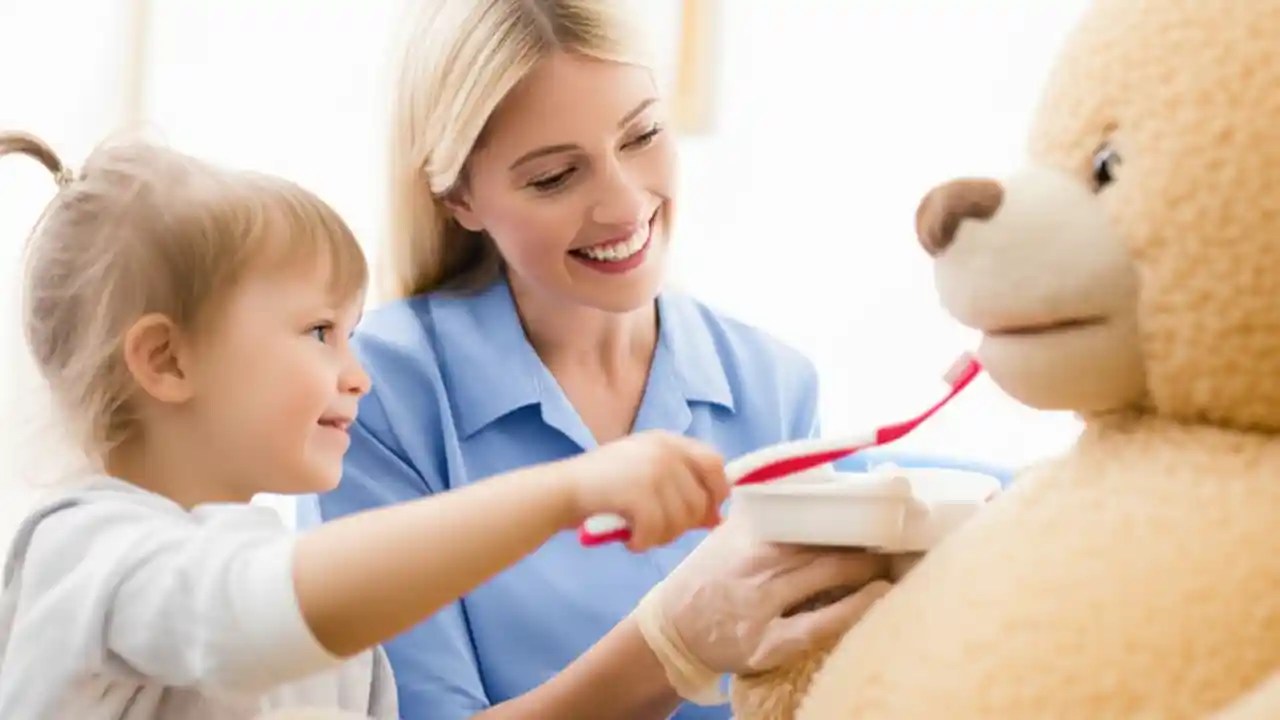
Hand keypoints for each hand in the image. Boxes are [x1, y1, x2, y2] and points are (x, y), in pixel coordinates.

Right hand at [563, 431, 729, 551]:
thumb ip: (681, 489)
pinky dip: (644, 542)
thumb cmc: (603, 487)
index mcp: (668, 441)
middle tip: (657, 531)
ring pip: (681, 520)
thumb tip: (715, 520)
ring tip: (639, 534)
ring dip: (661, 537)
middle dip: (683, 525)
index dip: (717, 493)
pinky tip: (629, 540)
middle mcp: (665, 450)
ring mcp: (653, 470)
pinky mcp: (639, 492)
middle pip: (700, 499)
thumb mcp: (646, 476)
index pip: (714, 464)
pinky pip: (658, 531)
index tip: (707, 514)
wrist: (562, 489)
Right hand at [631, 516, 894, 702]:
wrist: (673, 629)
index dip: (845, 511)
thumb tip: (812, 480)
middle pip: (823, 545)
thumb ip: (762, 511)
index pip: (807, 516)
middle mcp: (756, 567)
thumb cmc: (708, 577)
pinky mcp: (765, 644)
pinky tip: (877, 596)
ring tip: (890, 562)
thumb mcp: (728, 535)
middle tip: (893, 538)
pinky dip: (853, 608)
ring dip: (865, 568)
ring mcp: (760, 606)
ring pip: (826, 576)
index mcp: (749, 536)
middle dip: (864, 541)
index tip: (875, 506)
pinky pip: (818, 624)